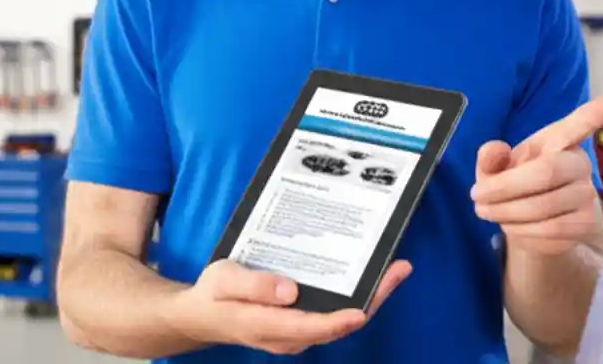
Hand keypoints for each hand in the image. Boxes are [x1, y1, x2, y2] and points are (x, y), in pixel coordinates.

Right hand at [169, 258, 411, 354]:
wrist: (203, 315)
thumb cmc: (214, 295)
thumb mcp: (224, 281)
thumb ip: (254, 287)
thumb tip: (290, 291)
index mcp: (269, 325)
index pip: (313, 326)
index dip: (341, 320)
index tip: (365, 308)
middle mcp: (291, 335)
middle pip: (339, 324)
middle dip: (373, 298)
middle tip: (399, 268)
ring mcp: (298, 332)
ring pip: (341, 319)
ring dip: (370, 296)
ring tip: (394, 267)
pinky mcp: (301, 323)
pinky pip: (333, 313)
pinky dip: (354, 295)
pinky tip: (367, 274)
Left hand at [471, 96, 602, 255]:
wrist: (529, 221)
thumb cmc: (515, 182)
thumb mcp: (496, 166)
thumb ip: (491, 156)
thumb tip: (496, 151)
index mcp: (559, 141)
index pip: (579, 125)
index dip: (596, 114)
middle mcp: (579, 164)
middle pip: (545, 172)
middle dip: (504, 187)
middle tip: (477, 197)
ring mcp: (586, 195)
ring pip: (543, 207)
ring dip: (506, 212)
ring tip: (487, 212)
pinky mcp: (585, 224)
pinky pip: (549, 231)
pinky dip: (520, 231)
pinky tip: (510, 225)